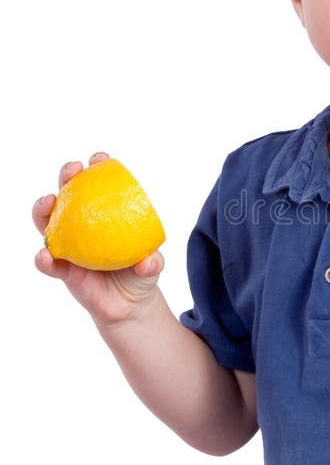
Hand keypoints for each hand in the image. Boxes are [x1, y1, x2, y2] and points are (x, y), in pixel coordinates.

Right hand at [33, 151, 164, 326]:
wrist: (129, 304)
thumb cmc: (140, 272)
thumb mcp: (152, 265)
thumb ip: (152, 261)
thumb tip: (147, 261)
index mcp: (104, 214)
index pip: (98, 184)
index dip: (97, 167)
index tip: (101, 160)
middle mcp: (82, 224)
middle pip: (68, 192)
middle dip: (67, 175)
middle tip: (74, 169)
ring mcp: (69, 244)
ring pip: (47, 221)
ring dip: (43, 208)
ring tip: (48, 201)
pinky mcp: (61, 269)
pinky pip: (48, 262)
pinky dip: (44, 258)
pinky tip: (45, 256)